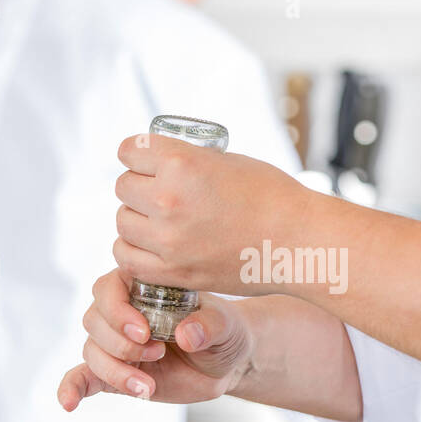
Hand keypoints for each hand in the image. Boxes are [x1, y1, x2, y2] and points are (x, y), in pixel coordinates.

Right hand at [57, 268, 254, 409]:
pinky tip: (68, 403)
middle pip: (94, 320)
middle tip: (157, 353)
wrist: (226, 363)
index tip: (144, 331)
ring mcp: (116, 344)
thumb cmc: (224, 332)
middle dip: (120, 343)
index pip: (108, 288)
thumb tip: (186, 335)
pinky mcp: (115, 373)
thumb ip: (210, 325)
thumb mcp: (226, 325)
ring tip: (148, 386)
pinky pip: (83, 377)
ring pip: (92, 351)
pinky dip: (71, 388)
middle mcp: (122, 313)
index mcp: (142, 287)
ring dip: (115, 371)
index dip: (118, 310)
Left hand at [113, 134, 311, 295]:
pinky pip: (127, 257)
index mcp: (181, 163)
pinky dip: (135, 250)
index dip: (138, 155)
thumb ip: (186, 162)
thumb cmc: (271, 195)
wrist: (297, 241)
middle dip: (140, 187)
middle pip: (123, 187)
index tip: (147, 162)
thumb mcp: (226, 160)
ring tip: (160, 221)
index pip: (128, 150)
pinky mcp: (174, 271)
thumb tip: (154, 166)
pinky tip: (152, 246)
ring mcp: (168, 240)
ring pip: (123, 222)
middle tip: (161, 194)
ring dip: (137, 219)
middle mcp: (168, 200)